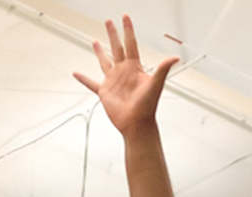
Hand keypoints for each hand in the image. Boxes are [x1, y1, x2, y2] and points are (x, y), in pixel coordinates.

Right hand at [75, 15, 177, 138]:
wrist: (137, 124)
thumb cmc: (148, 107)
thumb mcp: (155, 85)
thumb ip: (163, 69)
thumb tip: (175, 57)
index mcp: (134, 68)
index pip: (130, 44)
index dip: (128, 30)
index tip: (125, 17)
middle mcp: (123, 72)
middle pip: (116, 48)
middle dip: (113, 34)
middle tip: (108, 21)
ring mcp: (113, 81)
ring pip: (104, 62)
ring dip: (100, 52)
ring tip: (95, 42)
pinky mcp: (104, 92)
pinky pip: (91, 83)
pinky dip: (83, 79)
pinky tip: (76, 74)